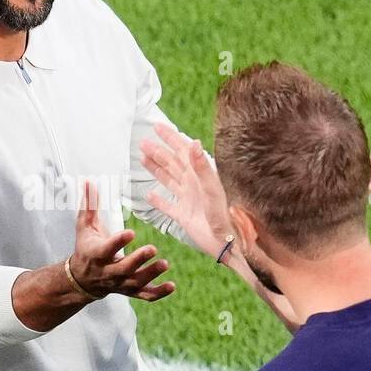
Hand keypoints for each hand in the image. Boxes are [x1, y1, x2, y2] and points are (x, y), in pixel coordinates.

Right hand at [71, 181, 174, 300]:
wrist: (83, 279)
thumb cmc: (85, 247)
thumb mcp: (84, 226)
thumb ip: (89, 205)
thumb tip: (89, 181)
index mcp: (96, 253)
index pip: (107, 248)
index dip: (118, 242)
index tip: (131, 232)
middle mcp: (108, 271)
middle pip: (123, 268)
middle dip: (138, 260)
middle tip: (153, 248)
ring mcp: (120, 283)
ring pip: (135, 283)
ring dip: (151, 274)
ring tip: (165, 264)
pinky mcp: (130, 291)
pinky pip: (145, 295)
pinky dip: (158, 293)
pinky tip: (172, 285)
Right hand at [140, 122, 232, 256]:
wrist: (227, 243)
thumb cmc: (224, 216)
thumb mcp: (212, 189)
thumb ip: (202, 167)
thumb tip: (194, 142)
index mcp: (199, 175)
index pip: (182, 151)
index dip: (170, 138)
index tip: (157, 127)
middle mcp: (192, 185)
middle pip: (171, 163)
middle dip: (157, 152)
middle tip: (143, 143)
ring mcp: (187, 200)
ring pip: (168, 180)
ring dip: (155, 169)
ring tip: (143, 158)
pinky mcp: (183, 216)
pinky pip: (167, 206)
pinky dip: (157, 201)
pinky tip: (148, 195)